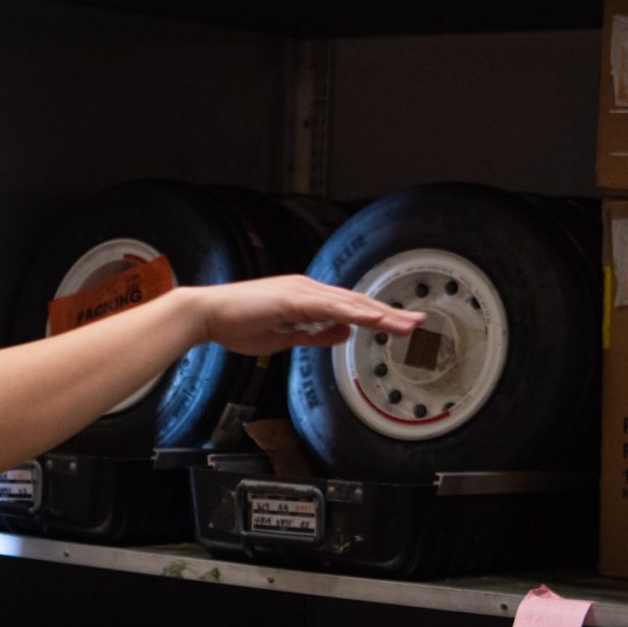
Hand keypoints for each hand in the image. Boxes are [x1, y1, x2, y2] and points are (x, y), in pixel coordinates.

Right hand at [197, 274, 425, 355]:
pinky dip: (354, 313)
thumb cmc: (238, 325)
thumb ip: (316, 334)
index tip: (403, 325)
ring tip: (407, 324)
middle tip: (419, 323)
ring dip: (381, 314)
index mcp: (307, 298)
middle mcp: (309, 290)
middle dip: (391, 315)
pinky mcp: (293, 299)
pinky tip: (373, 320)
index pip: (352, 309)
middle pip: (359, 303)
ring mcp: (302, 292)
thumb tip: (344, 334)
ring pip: (350, 304)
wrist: (207, 315)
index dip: (379, 317)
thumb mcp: (286, 337)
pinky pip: (330, 308)